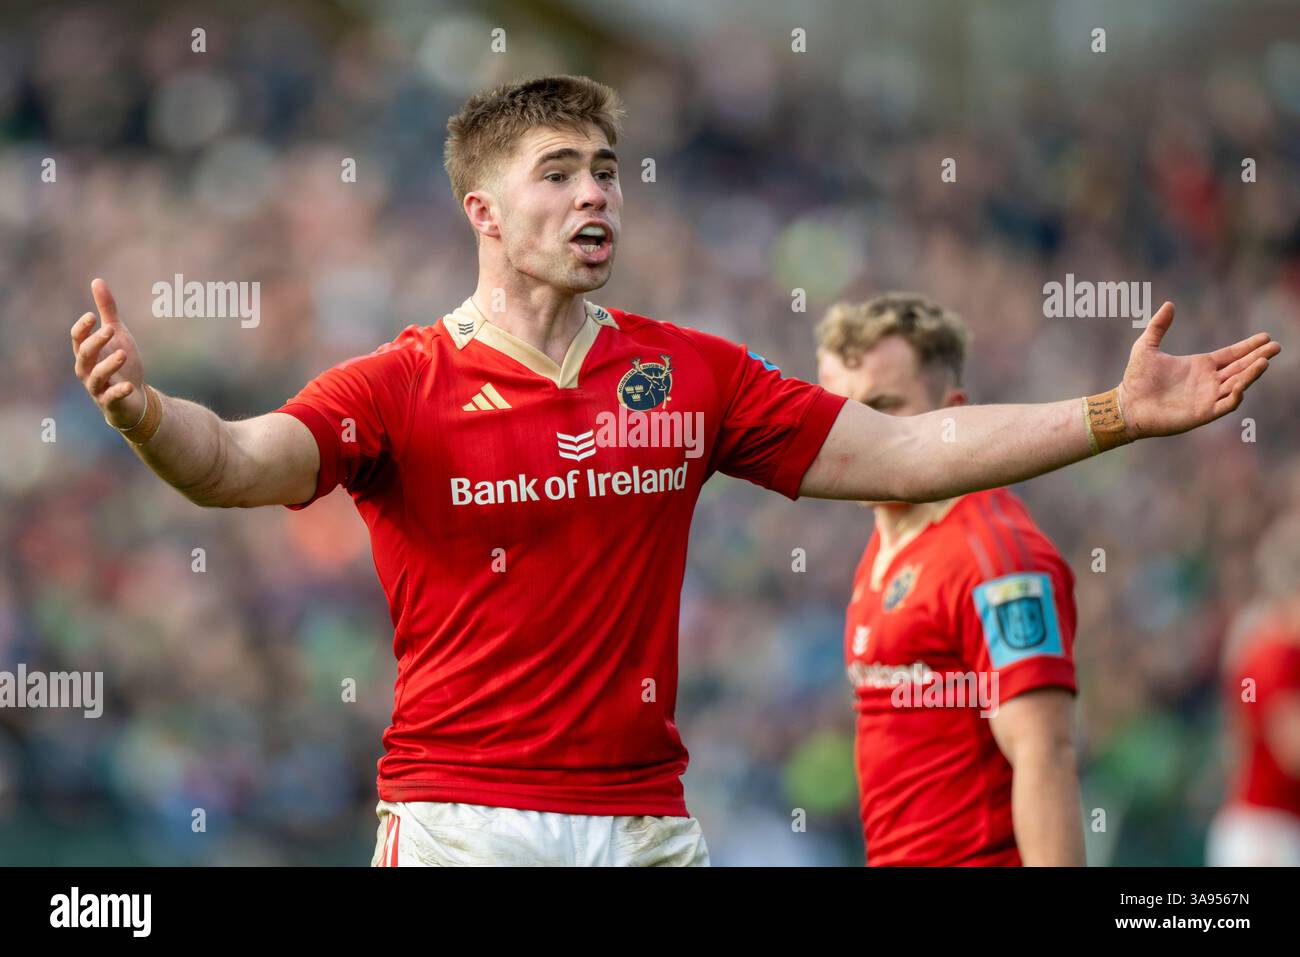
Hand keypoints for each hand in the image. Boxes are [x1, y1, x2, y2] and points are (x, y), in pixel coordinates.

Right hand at [72, 278, 145, 428]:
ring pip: (96, 376)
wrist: (134, 397)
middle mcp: (87, 370)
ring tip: (123, 353)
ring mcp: (97, 388)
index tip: (91, 316)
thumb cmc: (122, 363)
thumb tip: (97, 281)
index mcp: (87, 353)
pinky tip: (128, 385)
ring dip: (108, 365)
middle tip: (111, 329)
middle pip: (85, 355)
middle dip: (96, 342)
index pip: (77, 339)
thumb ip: (107, 310)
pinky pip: (111, 398)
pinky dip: (118, 391)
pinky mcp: (110, 402)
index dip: (82, 329)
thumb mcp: (118, 334)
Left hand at [1116, 301, 1279, 439]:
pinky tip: (1240, 386)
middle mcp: (1208, 381)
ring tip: (1264, 361)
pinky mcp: (1202, 413)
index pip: (1231, 355)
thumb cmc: (1136, 379)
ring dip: (1251, 374)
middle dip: (1258, 357)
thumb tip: (1169, 304)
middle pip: (1240, 368)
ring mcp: (1207, 397)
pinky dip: (1235, 396)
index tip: (1265, 337)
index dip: (1248, 347)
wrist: (1126, 405)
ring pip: (1237, 384)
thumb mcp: (1146, 346)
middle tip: (1275, 347)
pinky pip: (1225, 405)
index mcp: (1200, 365)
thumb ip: (1158, 326)